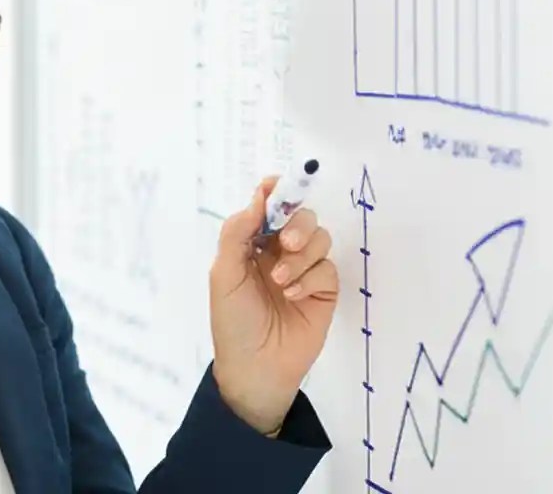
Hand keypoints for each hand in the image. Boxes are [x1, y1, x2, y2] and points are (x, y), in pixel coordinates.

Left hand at [208, 176, 337, 434]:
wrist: (256, 368)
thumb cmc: (233, 321)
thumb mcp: (224, 274)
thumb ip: (238, 233)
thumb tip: (258, 196)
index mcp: (251, 245)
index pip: (267, 208)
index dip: (275, 192)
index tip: (277, 184)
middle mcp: (278, 252)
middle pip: (300, 216)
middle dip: (296, 223)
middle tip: (284, 243)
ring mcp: (304, 269)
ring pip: (319, 237)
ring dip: (301, 254)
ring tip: (281, 281)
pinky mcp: (324, 289)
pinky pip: (327, 266)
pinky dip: (310, 276)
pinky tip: (293, 296)